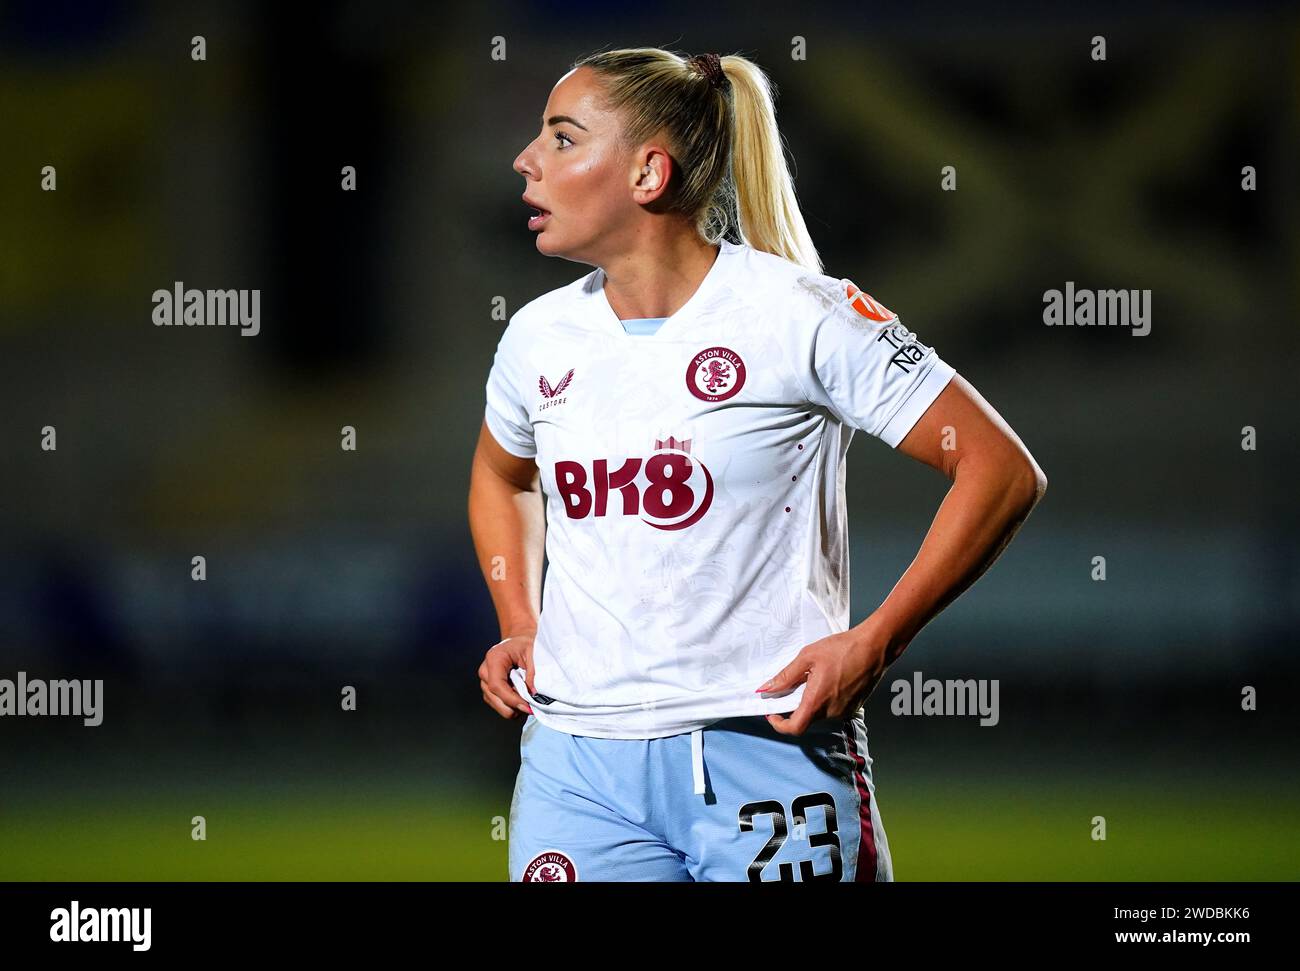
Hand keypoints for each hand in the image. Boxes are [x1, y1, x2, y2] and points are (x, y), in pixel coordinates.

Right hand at [478, 632, 535, 719]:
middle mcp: (485, 671)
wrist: (518, 643)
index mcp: (494, 659)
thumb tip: (532, 694)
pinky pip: (499, 704)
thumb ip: (533, 672)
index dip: (512, 699)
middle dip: (514, 706)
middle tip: (531, 705)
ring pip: (497, 705)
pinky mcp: (489, 689)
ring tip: (527, 698)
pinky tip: (521, 697)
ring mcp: (485, 682)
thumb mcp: (533, 653)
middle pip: (494, 698)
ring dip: (513, 707)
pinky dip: (511, 705)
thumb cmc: (524, 645)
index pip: (497, 685)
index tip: (527, 706)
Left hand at [756, 625, 896, 735]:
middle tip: (793, 686)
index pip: (794, 728)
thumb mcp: (807, 657)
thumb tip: (766, 689)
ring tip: (816, 677)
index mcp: (817, 701)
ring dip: (813, 701)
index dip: (779, 724)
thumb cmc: (843, 649)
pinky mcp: (854, 707)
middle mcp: (831, 712)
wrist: (875, 647)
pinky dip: (826, 699)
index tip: (772, 714)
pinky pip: (833, 709)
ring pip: (820, 713)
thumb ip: (785, 676)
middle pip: (806, 718)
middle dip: (795, 706)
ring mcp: (844, 711)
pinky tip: (830, 680)